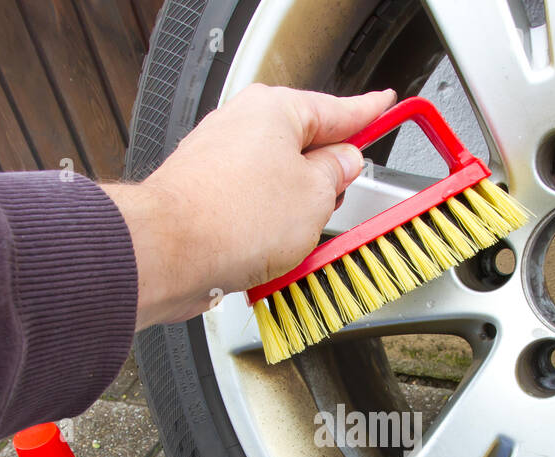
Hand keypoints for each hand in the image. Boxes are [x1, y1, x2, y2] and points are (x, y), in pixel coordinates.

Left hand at [102, 84, 396, 328]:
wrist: (170, 253)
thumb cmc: (231, 218)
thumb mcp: (316, 196)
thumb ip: (337, 175)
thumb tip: (342, 166)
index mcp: (274, 110)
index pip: (336, 108)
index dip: (368, 111)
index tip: (384, 105)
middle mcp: (241, 127)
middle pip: (303, 148)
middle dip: (326, 177)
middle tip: (343, 198)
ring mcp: (219, 162)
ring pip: (277, 184)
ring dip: (294, 213)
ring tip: (299, 239)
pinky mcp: (204, 197)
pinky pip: (250, 210)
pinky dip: (265, 230)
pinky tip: (270, 252)